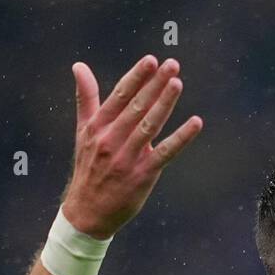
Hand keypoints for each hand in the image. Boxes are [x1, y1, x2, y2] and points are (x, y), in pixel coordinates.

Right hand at [61, 56, 202, 238]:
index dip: (136, 77)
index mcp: (98, 127)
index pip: (119, 96)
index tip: (151, 60)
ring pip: (149, 126)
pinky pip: (165, 153)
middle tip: (172, 65)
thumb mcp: (83, 132)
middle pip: (136, 107)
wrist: (87, 213)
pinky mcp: (143, 175)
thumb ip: (86, 98)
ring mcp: (127, 158)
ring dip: (165, 104)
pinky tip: (195, 123)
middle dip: (154, 85)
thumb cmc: (88, 168)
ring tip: (177, 84)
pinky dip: (181, 138)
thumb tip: (79, 66)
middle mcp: (111, 140)